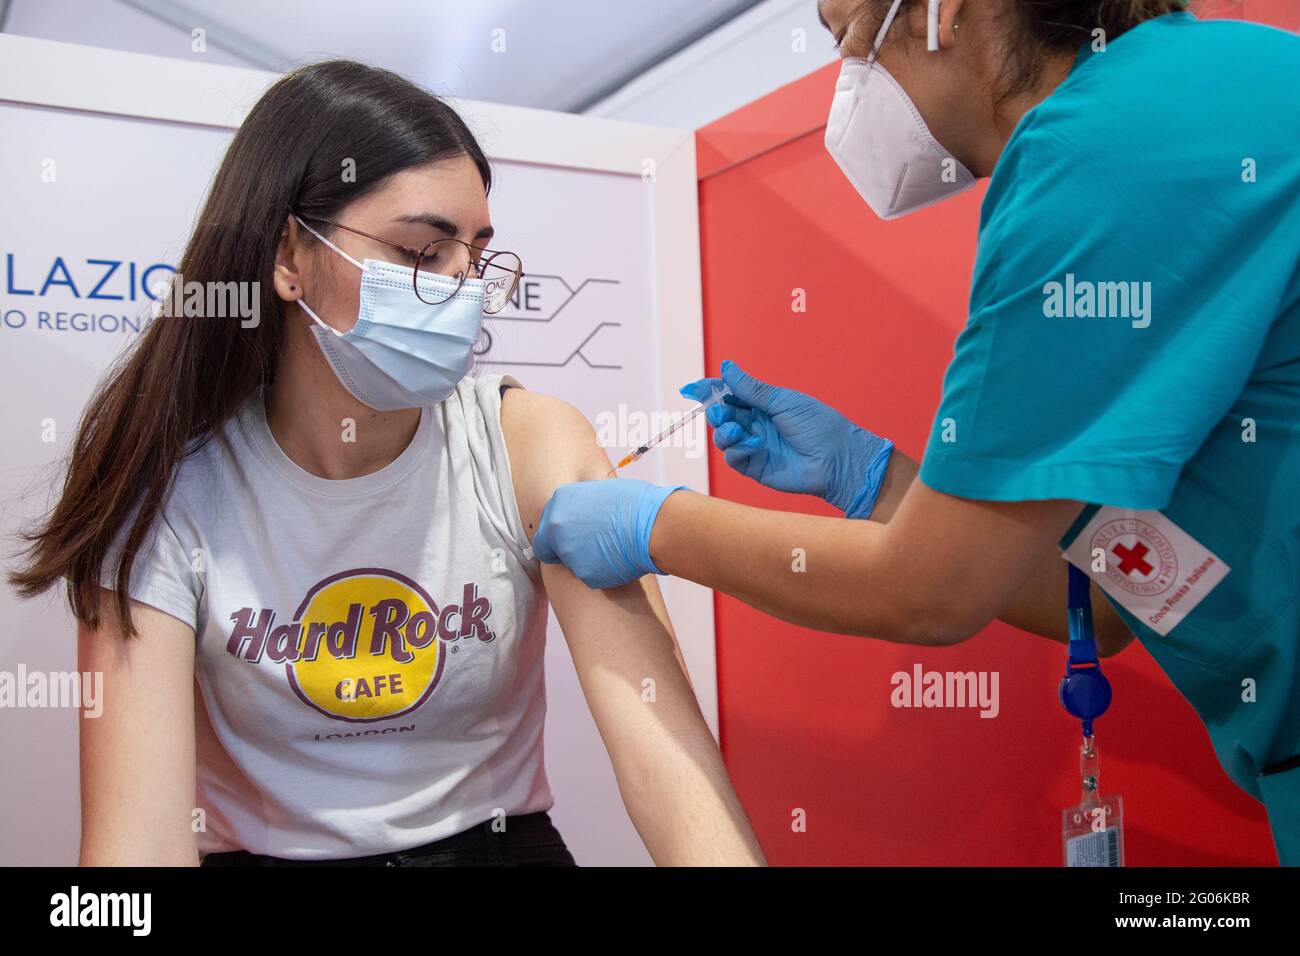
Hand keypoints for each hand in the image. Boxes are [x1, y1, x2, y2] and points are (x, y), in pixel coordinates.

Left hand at [533, 478, 685, 588]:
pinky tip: (616, 560)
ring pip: (572, 563)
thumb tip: (578, 518)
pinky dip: (600, 571)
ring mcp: (569, 552)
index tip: (569, 538)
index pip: (544, 528)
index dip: (557, 536)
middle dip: (566, 550)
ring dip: (586, 560)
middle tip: (590, 547)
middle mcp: (557, 528)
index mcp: (559, 502)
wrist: (652, 525)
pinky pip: (589, 575)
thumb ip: (579, 508)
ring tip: (610, 550)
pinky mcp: (584, 573)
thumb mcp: (598, 493)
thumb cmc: (635, 504)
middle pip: (552, 549)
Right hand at [681, 359, 892, 517]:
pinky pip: (733, 458)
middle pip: (722, 416)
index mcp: (764, 404)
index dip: (710, 391)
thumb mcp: (783, 401)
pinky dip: (735, 450)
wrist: (837, 459)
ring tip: (737, 430)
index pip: (730, 395)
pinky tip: (751, 446)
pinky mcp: (755, 467)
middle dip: (715, 412)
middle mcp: (756, 424)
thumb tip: (726, 367)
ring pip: (723, 438)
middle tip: (720, 411)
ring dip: (724, 432)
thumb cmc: (819, 427)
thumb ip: (751, 389)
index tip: (691, 389)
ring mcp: (754, 446)